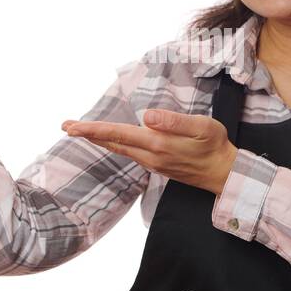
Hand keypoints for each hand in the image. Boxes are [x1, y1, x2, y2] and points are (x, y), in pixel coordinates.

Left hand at [62, 109, 238, 194]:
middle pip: (113, 143)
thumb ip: (173, 121)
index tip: (72, 127)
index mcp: (158, 144)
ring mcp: (152, 163)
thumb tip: (146, 115)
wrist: (224, 175)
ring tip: (82, 130)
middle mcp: (150, 156)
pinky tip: (111, 140)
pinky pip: (129, 153)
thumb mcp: (201, 127)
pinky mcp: (157, 165)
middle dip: (88, 134)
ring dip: (100, 139)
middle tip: (65, 126)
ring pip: (120, 149)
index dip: (93, 129)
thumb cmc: (215, 146)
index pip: (118, 134)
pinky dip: (115, 144)